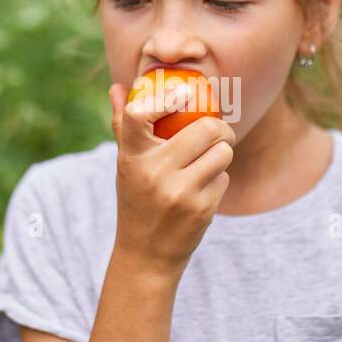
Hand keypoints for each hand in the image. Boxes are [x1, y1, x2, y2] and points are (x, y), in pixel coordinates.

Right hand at [108, 79, 234, 273]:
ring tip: (209, 161)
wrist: (146, 254)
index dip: (164, 98)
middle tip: (218, 132)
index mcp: (132, 157)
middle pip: (206, 129)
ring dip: (222, 153)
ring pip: (223, 152)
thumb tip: (118, 87)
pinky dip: (219, 179)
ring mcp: (179, 192)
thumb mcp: (126, 165)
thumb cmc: (136, 200)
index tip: (183, 93)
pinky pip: (224, 177)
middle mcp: (154, 173)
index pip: (138, 115)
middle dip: (219, 128)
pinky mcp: (202, 209)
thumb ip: (123, 126)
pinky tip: (203, 189)